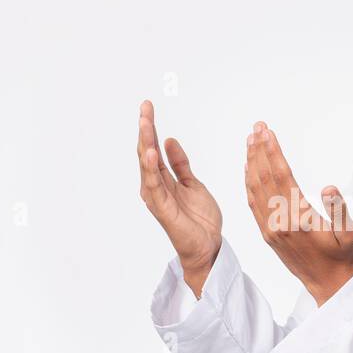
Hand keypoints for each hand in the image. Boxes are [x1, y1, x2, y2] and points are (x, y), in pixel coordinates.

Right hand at [137, 99, 222, 291]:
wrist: (208, 246)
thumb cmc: (199, 219)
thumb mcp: (192, 183)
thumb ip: (180, 164)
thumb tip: (169, 140)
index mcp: (162, 180)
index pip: (153, 148)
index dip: (150, 127)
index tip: (148, 106)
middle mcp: (154, 187)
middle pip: (146, 152)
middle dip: (145, 129)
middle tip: (145, 107)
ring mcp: (156, 198)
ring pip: (147, 165)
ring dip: (145, 143)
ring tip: (145, 122)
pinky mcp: (163, 209)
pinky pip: (155, 186)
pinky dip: (151, 169)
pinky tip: (151, 153)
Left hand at [244, 121, 352, 305]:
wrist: (332, 287)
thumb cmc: (345, 258)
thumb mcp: (350, 233)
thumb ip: (339, 209)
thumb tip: (330, 187)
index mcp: (298, 219)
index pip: (282, 177)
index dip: (273, 151)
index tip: (267, 131)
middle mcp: (279, 223)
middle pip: (264, 179)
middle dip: (259, 150)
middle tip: (256, 127)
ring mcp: (271, 229)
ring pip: (255, 190)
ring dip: (251, 163)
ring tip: (250, 141)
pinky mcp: (269, 235)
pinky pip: (253, 204)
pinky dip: (249, 183)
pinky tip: (249, 170)